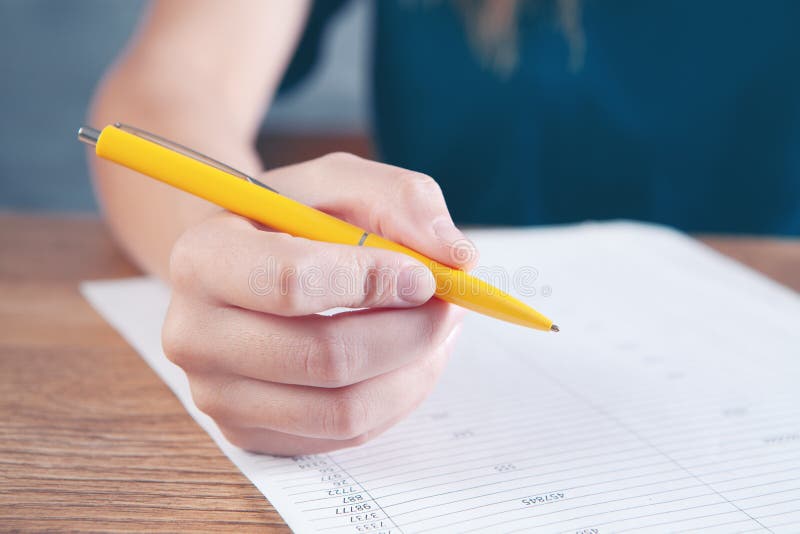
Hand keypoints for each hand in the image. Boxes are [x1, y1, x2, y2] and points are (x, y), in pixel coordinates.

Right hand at [162, 153, 477, 454]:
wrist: (245, 266)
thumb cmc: (293, 219)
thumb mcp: (342, 183)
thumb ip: (403, 200)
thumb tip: (458, 258)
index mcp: (204, 258)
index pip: (292, 283)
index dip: (372, 282)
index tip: (425, 275)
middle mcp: (193, 334)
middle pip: (324, 357)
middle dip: (410, 332)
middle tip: (451, 306)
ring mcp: (215, 394)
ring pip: (344, 410)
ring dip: (414, 371)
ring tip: (437, 331)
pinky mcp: (247, 433)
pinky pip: (344, 435)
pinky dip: (395, 398)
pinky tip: (406, 359)